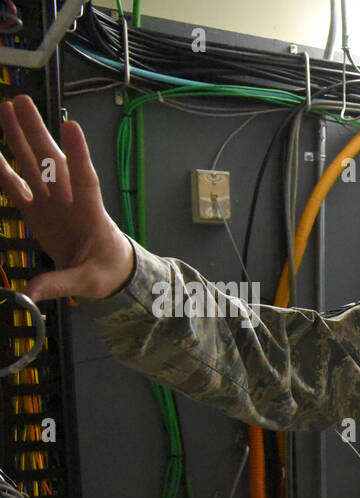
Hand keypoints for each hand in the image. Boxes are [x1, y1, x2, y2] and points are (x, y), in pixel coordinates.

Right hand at [0, 94, 134, 300]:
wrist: (108, 271)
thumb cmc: (106, 271)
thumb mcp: (87, 280)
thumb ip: (59, 283)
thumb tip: (31, 293)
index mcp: (90, 214)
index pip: (85, 180)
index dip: (78, 155)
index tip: (71, 127)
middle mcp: (69, 201)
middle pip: (51, 162)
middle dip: (37, 132)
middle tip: (22, 102)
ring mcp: (52, 203)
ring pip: (32, 165)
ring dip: (20, 138)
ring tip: (7, 108)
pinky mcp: (37, 211)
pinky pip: (16, 187)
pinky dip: (2, 170)